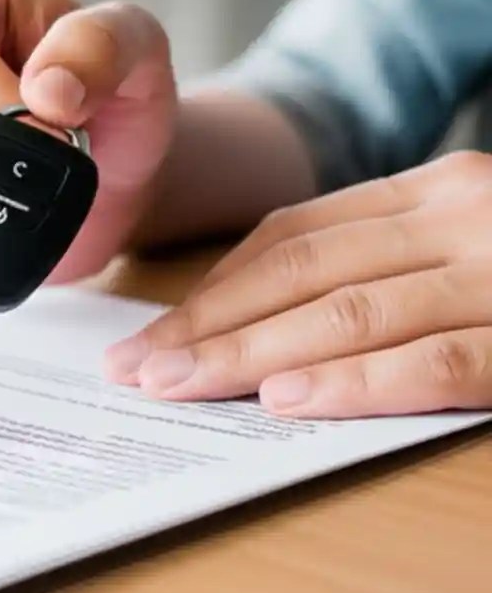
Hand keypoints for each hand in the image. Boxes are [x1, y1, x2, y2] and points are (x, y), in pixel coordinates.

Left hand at [104, 151, 491, 418]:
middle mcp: (461, 216)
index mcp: (436, 191)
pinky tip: (287, 401)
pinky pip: (435, 362)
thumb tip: (256, 320)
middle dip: (206, 325)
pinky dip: (355, 382)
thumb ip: (383, 260)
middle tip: (134, 369)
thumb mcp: (467, 239)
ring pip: (349, 312)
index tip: (147, 337)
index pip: (294, 235)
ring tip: (179, 386)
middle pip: (302, 271)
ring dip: (251, 354)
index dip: (211, 289)